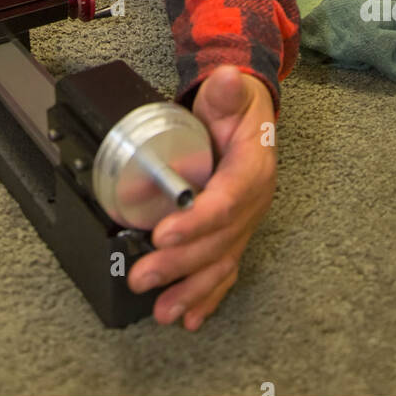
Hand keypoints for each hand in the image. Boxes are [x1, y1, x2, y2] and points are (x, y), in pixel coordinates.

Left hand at [126, 65, 276, 330]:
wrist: (251, 118)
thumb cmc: (237, 108)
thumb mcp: (232, 94)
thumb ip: (227, 91)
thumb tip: (229, 77)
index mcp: (252, 171)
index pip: (225, 202)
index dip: (196, 221)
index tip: (163, 233)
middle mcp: (252, 204)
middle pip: (218, 241)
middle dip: (181, 264)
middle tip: (143, 275)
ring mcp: (244, 224)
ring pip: (220, 264)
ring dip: (192, 291)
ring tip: (164, 312)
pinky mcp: (234, 235)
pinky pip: (224, 270)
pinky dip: (208, 297)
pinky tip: (190, 318)